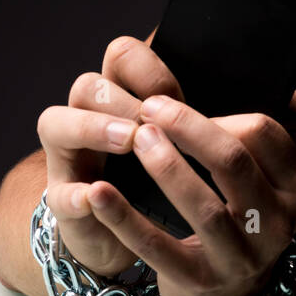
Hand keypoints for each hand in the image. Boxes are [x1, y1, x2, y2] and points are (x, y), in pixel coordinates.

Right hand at [36, 34, 186, 276]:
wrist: (124, 239)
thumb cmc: (157, 183)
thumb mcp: (178, 148)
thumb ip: (195, 124)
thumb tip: (238, 106)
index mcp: (119, 99)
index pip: (122, 57)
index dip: (150, 70)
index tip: (180, 97)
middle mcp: (87, 120)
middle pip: (88, 85)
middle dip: (124, 98)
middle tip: (153, 119)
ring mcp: (69, 160)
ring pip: (57, 123)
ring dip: (94, 127)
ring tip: (129, 139)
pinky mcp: (65, 203)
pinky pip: (60, 193)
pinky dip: (77, 194)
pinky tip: (94, 196)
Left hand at [84, 89, 295, 295]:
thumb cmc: (243, 221)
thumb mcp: (272, 182)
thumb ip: (282, 135)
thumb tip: (283, 87)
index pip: (267, 135)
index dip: (223, 111)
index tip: (179, 99)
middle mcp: (278, 227)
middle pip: (235, 163)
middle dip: (189, 129)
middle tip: (149, 108)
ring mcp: (241, 259)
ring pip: (203, 208)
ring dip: (165, 168)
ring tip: (135, 138)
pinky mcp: (200, 283)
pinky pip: (159, 248)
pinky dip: (125, 219)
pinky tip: (98, 192)